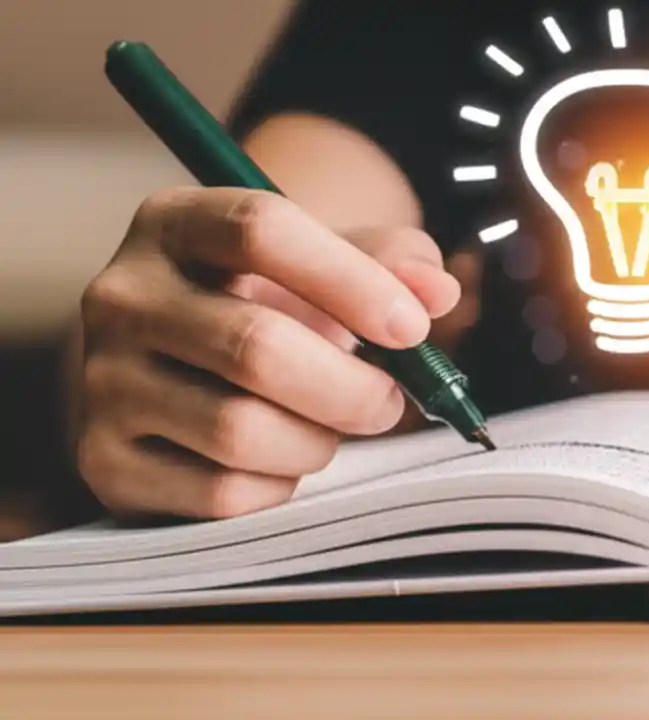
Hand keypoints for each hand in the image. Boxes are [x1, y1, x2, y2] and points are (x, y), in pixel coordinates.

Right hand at [77, 188, 460, 518]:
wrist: (176, 372)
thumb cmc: (265, 307)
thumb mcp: (320, 266)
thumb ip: (388, 264)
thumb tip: (437, 292)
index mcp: (175, 222)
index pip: (261, 231)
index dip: (351, 281)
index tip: (412, 328)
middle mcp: (122, 295)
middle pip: (255, 346)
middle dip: (350, 387)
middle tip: (390, 402)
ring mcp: (103, 381)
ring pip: (240, 430)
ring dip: (316, 442)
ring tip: (327, 428)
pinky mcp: (104, 460)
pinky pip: (221, 491)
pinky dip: (277, 486)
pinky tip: (279, 462)